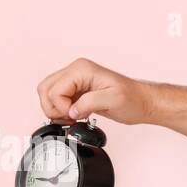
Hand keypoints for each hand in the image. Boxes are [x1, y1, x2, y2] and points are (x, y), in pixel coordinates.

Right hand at [36, 58, 154, 125]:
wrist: (141, 102)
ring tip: (71, 116)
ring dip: (54, 110)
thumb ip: (89, 103)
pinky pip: (55, 99)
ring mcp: (74, 80)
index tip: (74, 115)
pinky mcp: (75, 90)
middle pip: (45, 89)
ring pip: (46, 94)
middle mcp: (76, 71)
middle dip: (53, 108)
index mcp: (82, 69)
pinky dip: (59, 111)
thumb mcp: (113, 100)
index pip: (55, 90)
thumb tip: (71, 111)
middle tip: (69, 117)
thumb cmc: (133, 99)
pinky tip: (73, 115)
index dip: (61, 107)